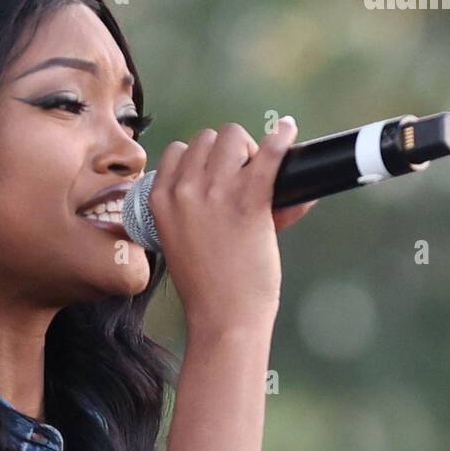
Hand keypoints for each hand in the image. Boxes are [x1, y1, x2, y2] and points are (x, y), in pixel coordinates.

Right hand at [149, 117, 316, 329]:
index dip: (202, 159)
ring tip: (260, 173)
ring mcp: (215, 194)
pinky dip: (281, 138)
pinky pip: (268, 153)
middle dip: (227, 152)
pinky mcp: (248, 202)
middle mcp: (184, 191)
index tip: (219, 176)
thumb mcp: (188, 242)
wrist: (223, 318)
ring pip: (232, 136)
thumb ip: (207, 208)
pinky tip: (289, 132)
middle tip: (243, 178)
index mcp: (161, 200)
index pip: (179, 151)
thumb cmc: (209, 288)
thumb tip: (237, 181)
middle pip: (207, 138)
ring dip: (249, 148)